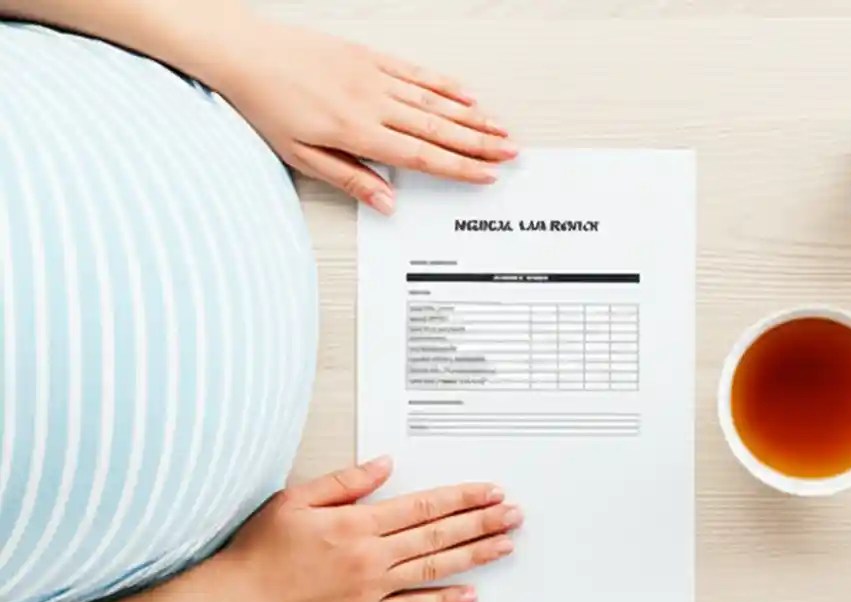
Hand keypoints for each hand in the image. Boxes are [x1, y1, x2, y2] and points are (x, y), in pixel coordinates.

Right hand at [210, 457, 522, 601]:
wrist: (240, 600)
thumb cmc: (263, 547)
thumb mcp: (298, 498)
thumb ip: (347, 481)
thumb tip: (386, 464)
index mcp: (358, 524)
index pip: (423, 506)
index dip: (462, 497)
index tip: (490, 491)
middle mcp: (371, 557)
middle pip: (438, 536)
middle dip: (481, 523)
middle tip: (513, 515)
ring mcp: (371, 589)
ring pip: (434, 569)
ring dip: (474, 556)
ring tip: (505, 546)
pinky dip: (443, 600)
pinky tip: (470, 593)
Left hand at [215, 19, 518, 213]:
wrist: (243, 52)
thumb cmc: (265, 103)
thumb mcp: (300, 155)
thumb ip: (349, 178)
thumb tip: (386, 202)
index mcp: (356, 131)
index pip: (421, 155)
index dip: (459, 168)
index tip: (485, 176)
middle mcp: (371, 102)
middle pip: (438, 128)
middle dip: (479, 144)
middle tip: (510, 153)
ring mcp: (373, 76)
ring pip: (434, 100)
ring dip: (472, 117)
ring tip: (499, 129)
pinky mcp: (369, 56)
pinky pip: (416, 71)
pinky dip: (444, 83)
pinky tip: (465, 94)